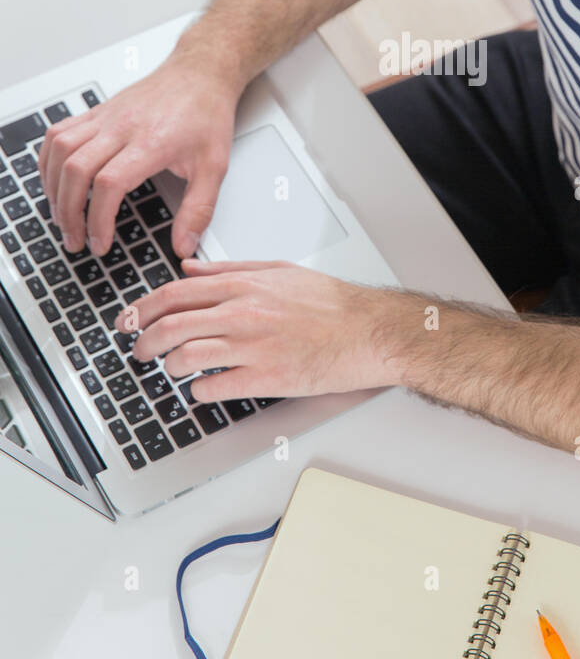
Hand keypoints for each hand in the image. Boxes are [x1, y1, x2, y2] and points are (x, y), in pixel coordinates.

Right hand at [38, 54, 240, 258]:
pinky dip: (48, 160)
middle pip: (76, 170)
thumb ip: (199, 210)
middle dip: (69, 212)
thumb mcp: (214, 167)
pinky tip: (54, 180)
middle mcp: (122, 127)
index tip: (101, 243)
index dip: (98, 220)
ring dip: (54, 188)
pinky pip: (58, 133)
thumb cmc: (206, 114)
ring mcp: (105, 117)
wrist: (201, 72)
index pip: (109, 184)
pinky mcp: (97, 111)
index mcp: (151, 142)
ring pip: (60, 150)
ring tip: (62, 216)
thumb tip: (184, 245)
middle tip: (76, 239)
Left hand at [125, 259, 394, 401]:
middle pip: (172, 325)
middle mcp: (244, 312)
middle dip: (145, 341)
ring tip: (171, 370)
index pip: (175, 293)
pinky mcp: (267, 376)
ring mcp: (254, 345)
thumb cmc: (332, 304)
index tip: (131, 320)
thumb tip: (190, 267)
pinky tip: (203, 388)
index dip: (143, 309)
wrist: (369, 331)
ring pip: (186, 356)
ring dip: (169, 367)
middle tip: (140, 351)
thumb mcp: (279, 270)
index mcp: (245, 285)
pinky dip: (199, 391)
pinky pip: (214, 387)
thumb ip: (230, 269)